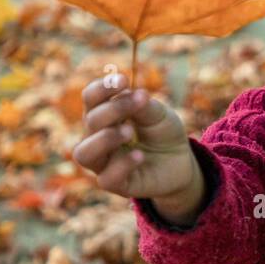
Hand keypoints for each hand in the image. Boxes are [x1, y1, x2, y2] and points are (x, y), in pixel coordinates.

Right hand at [73, 71, 200, 204]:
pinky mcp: (117, 184)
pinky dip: (121, 165)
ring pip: (84, 153)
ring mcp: (105, 163)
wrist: (181, 161)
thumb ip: (142, 105)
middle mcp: (97, 138)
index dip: (101, 88)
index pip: (89, 99)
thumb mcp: (159, 114)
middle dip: (112, 109)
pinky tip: (140, 156)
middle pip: (89, 122)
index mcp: (104, 116)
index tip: (123, 79)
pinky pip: (106, 178)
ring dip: (104, 139)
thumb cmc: (162, 133)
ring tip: (129, 130)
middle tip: (138, 101)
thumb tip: (131, 93)